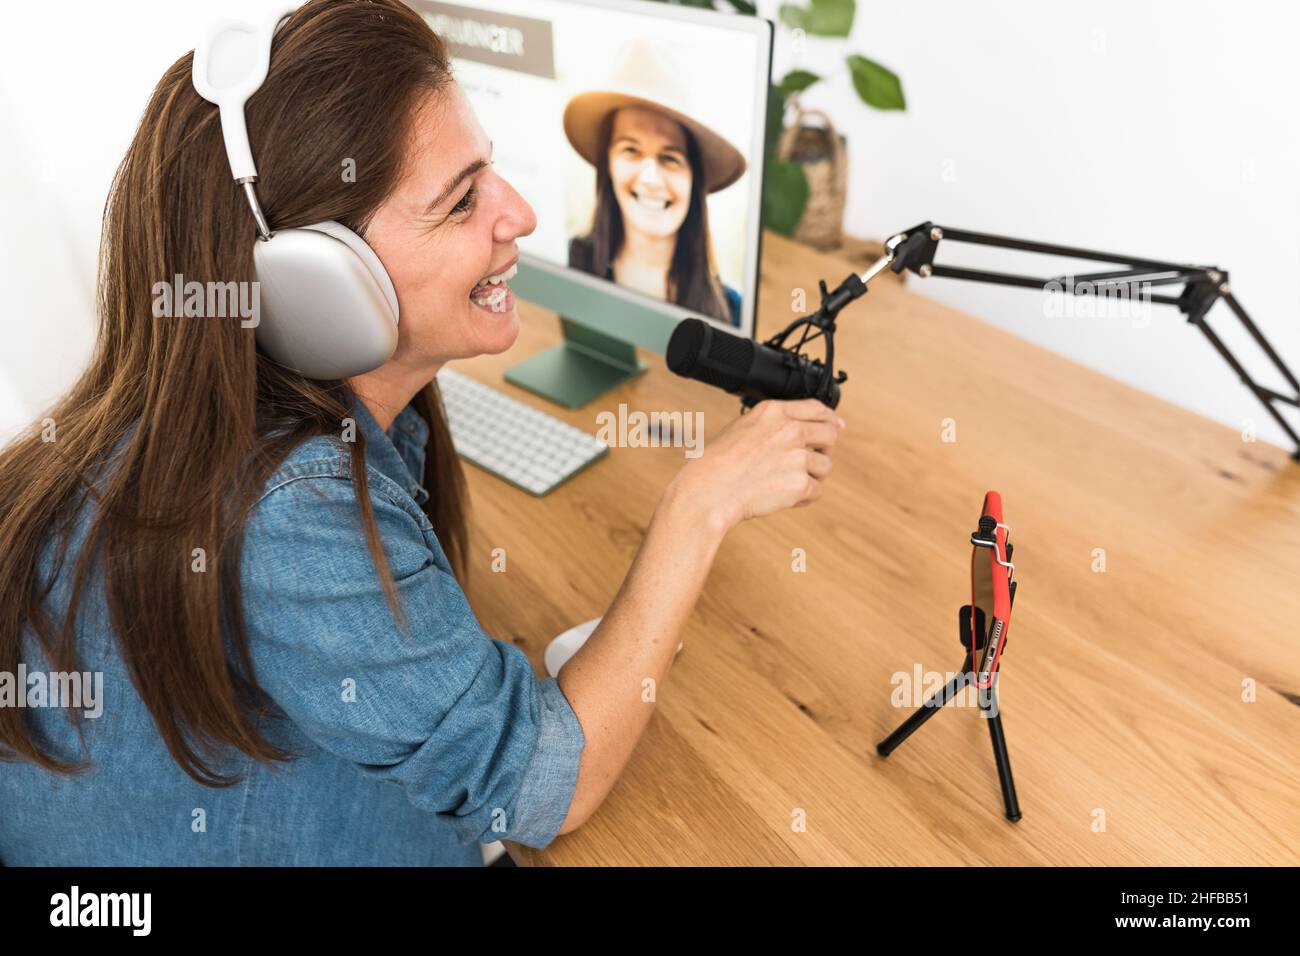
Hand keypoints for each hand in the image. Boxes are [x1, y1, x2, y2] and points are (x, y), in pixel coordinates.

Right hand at [665, 398, 844, 534]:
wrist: (709, 490)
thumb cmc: (717, 463)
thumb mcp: (742, 427)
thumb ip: (773, 424)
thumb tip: (803, 427)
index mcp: (774, 411)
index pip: (816, 408)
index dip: (830, 419)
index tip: (837, 426)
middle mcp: (789, 430)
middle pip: (830, 435)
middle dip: (825, 449)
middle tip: (812, 461)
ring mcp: (796, 457)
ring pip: (825, 466)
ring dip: (813, 476)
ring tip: (789, 483)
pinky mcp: (799, 484)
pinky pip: (816, 491)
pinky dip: (804, 498)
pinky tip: (786, 498)